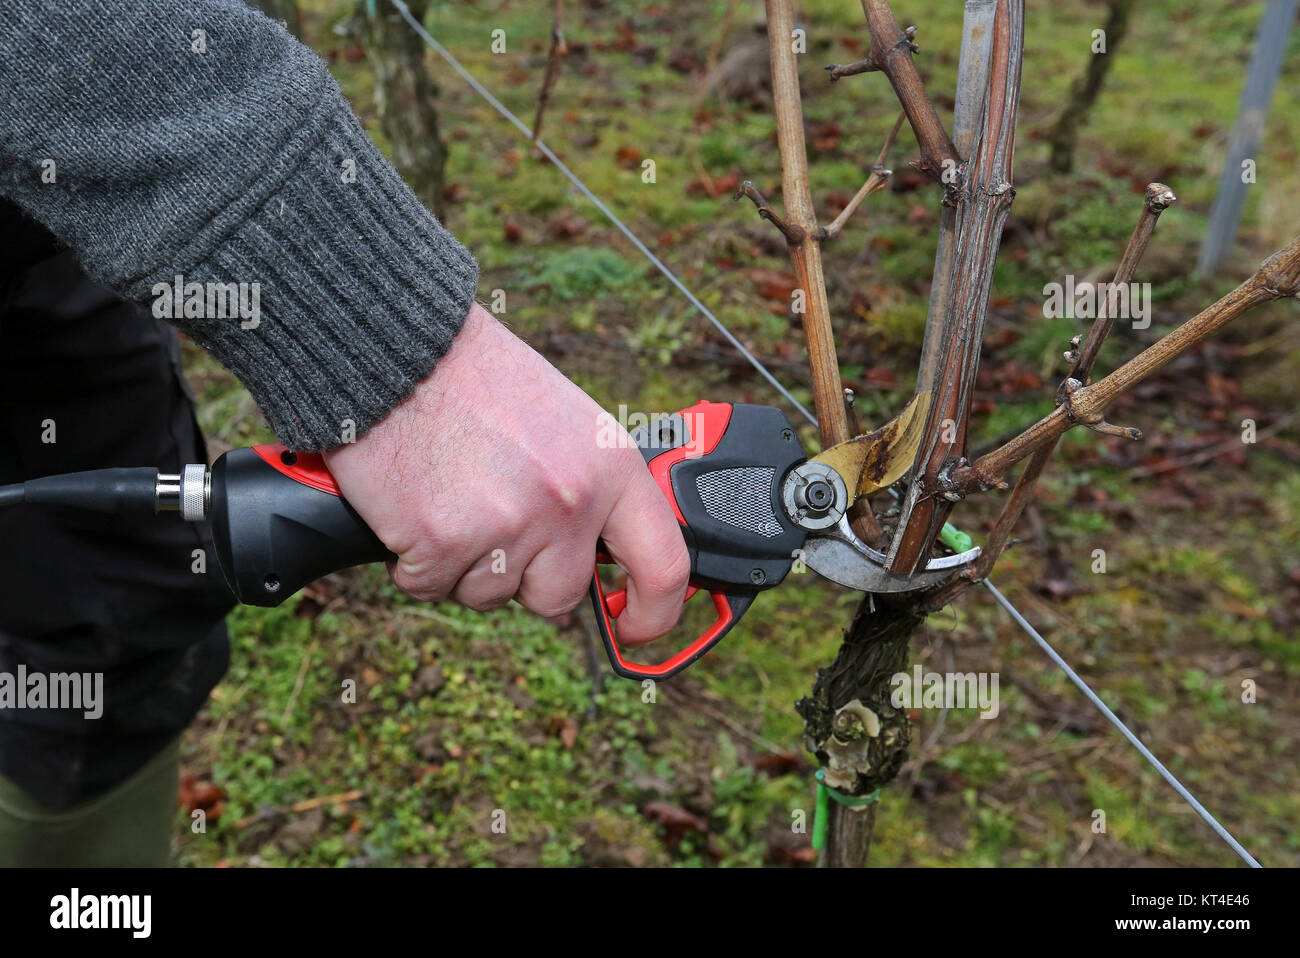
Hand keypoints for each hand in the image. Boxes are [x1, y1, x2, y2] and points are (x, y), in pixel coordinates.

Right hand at [323, 302, 690, 643]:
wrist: (397, 348)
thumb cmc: (476, 379)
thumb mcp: (568, 421)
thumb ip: (591, 487)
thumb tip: (604, 549)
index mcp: (610, 469)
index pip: (664, 566)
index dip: (653, 613)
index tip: (633, 628)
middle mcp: (569, 503)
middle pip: (559, 596)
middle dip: (523, 576)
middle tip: (492, 520)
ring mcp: (507, 527)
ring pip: (488, 596)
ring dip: (463, 564)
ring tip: (449, 494)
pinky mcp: (441, 543)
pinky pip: (428, 586)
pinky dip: (412, 560)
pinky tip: (413, 504)